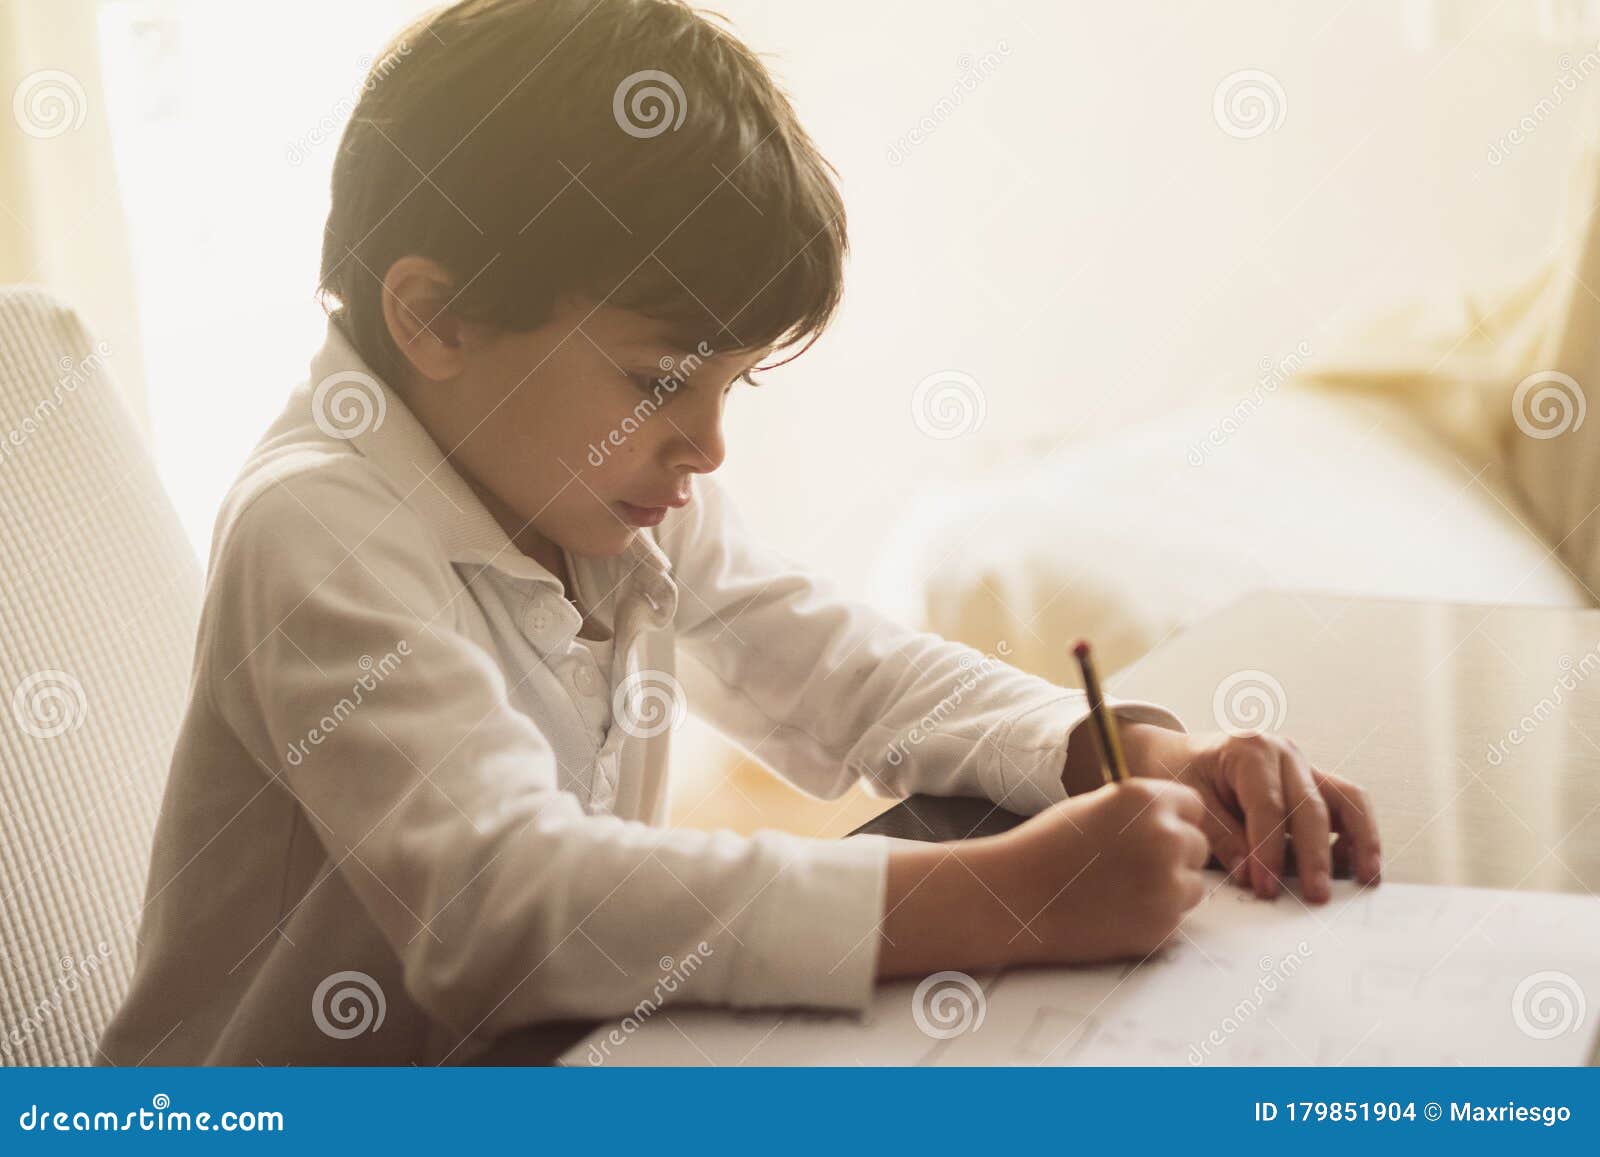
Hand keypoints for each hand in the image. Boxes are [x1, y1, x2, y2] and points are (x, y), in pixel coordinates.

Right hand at [991, 778, 1210, 964]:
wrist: (1016, 897)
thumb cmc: (1047, 848)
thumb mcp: (1094, 807)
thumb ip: (1137, 810)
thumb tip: (1172, 817)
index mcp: (1146, 800)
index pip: (1193, 806)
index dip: (1174, 819)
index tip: (1155, 831)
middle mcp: (1165, 837)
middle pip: (1198, 845)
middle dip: (1174, 855)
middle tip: (1133, 865)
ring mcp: (1167, 885)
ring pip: (1192, 884)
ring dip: (1169, 887)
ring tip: (1121, 888)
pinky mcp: (1162, 925)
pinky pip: (1176, 917)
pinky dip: (1154, 915)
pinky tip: (1116, 909)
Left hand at [1114, 722, 1381, 902]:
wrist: (1180, 753)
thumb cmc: (1181, 774)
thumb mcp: (1187, 801)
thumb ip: (1220, 836)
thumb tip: (1251, 875)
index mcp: (1249, 750)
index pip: (1268, 807)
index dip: (1270, 851)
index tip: (1265, 888)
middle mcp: (1284, 753)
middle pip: (1311, 807)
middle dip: (1314, 856)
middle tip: (1315, 896)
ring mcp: (1304, 766)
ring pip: (1346, 799)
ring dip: (1360, 840)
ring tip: (1368, 878)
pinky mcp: (1314, 782)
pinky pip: (1346, 804)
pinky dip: (1358, 833)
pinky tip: (1359, 865)